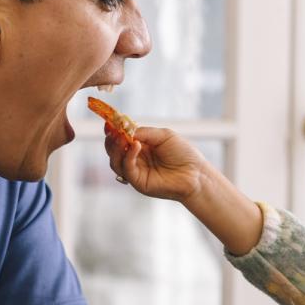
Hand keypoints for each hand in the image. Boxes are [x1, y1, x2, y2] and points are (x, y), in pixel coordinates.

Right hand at [105, 122, 263, 255]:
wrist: (195, 174)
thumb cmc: (183, 154)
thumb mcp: (163, 136)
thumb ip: (144, 132)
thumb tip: (125, 130)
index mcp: (141, 147)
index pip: (120, 139)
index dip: (113, 131)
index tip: (108, 122)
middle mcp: (136, 159)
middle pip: (113, 151)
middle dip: (111, 140)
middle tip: (112, 130)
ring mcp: (136, 172)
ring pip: (115, 161)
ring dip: (116, 148)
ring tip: (122, 137)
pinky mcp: (138, 182)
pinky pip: (127, 168)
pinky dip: (128, 156)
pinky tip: (136, 146)